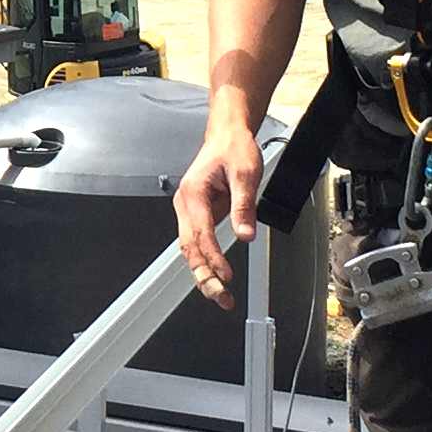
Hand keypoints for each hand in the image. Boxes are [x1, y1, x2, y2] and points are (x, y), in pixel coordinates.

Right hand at [176, 124, 260, 306]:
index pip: (201, 233)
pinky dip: (206, 262)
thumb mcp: (246, 173)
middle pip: (189, 248)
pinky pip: (198, 243)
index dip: (213, 257)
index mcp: (193, 193)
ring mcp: (189, 211)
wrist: (227, 135)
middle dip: (204, 275)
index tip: (226, 274)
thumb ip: (244, 206)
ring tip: (220, 295)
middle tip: (220, 296)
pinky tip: (216, 277)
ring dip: (204, 273)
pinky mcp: (198, 215)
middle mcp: (186, 204)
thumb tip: (245, 233)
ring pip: (191, 249)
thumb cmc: (233, 148)